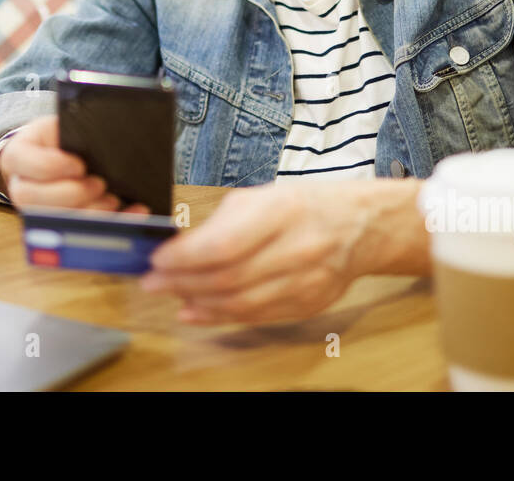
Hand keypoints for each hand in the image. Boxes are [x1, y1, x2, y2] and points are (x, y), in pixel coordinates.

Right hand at [0, 115, 149, 213]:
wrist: (57, 155)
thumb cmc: (61, 138)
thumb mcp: (61, 126)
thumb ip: (74, 132)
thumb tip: (104, 136)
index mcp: (17, 156)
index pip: (25, 162)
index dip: (54, 166)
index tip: (80, 164)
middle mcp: (19, 187)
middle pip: (32, 198)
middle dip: (72, 193)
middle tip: (100, 184)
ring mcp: (34, 210)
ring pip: (53, 219)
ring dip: (88, 213)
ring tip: (113, 201)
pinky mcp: (56, 225)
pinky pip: (79, 233)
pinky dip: (110, 224)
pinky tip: (132, 214)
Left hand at [139, 182, 373, 324]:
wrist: (360, 226)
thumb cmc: (306, 206)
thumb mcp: (262, 196)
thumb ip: (222, 222)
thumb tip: (180, 247)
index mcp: (283, 212)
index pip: (223, 244)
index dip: (184, 257)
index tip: (158, 259)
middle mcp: (297, 249)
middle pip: (227, 278)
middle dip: (182, 281)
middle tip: (153, 280)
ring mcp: (305, 282)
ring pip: (239, 303)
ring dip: (197, 302)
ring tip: (172, 294)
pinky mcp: (306, 305)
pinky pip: (255, 317)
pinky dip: (220, 317)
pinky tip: (197, 310)